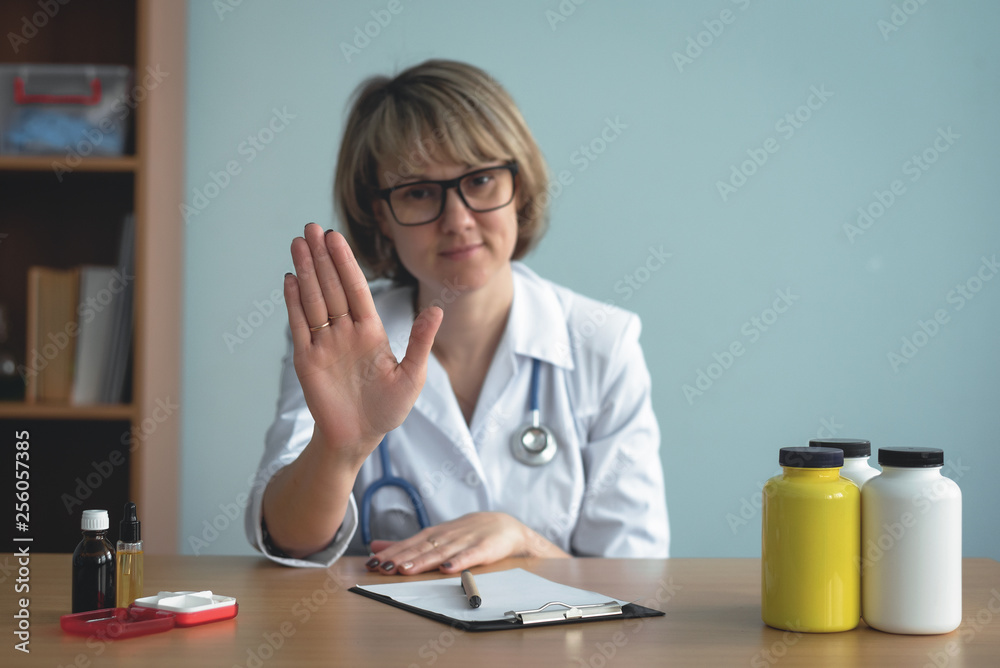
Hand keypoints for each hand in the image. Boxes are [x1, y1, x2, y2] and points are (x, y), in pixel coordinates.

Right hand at [284, 224, 442, 469]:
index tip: (336, 238)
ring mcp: (324, 343)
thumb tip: (436, 309)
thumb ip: (420, 341)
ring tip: (297, 243)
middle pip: (331, 287)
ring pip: (313, 300)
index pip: (355, 288)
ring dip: (305, 272)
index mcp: (370, 331)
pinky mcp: (307, 360)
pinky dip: (293, 304)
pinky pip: (299, 326)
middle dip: (321, 257)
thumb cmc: (387, 409)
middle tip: (311, 227)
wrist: (358, 438)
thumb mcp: (412, 375)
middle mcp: (344, 331)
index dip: (345, 262)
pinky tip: (290, 280)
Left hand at [364, 512, 569, 574]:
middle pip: (421, 548)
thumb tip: (375, 546)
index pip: (409, 543)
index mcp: (434, 534)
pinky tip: (447, 569)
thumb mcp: (435, 535)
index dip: (391, 552)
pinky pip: (469, 557)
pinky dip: (458, 562)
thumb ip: (406, 544)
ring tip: (406, 569)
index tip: (373, 562)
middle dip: (401, 557)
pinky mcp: (483, 549)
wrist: (505, 525)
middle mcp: (446, 536)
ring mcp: (465, 542)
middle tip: (382, 567)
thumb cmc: (467, 532)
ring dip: (423, 561)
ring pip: (441, 552)